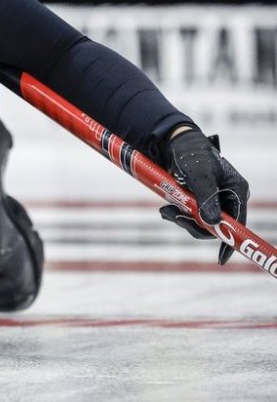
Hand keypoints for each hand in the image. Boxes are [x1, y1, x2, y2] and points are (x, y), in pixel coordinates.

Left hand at [159, 129, 249, 263]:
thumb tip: (213, 222)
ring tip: (165, 210)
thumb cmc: (191, 154)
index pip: (238, 222)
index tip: (221, 258)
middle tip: (173, 216)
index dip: (230, 240)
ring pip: (200, 222)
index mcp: (236, 191)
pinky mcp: (198, 200)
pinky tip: (165, 209)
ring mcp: (213, 199)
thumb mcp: (200, 175)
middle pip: (216, 225)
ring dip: (182, 219)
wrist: (173, 143)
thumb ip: (206, 197)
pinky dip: (178, 215)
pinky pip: (190, 216)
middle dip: (195, 225)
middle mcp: (228, 197)